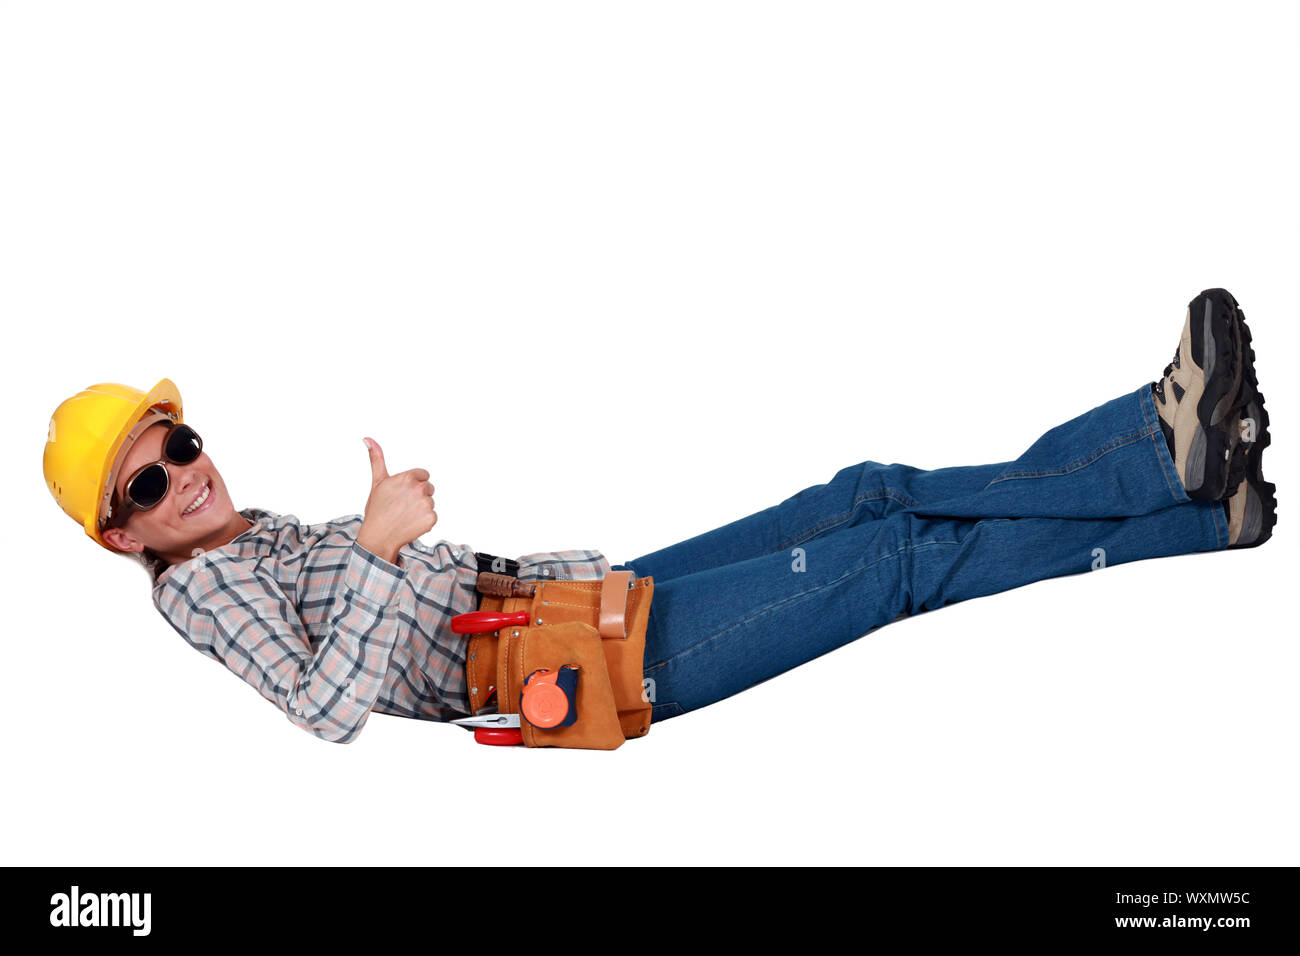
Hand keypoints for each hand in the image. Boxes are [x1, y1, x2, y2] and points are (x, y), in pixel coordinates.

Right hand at [355, 437, 436, 563]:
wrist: (378, 536)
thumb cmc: (377, 509)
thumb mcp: (377, 482)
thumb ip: (377, 459)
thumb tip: (367, 439)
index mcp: (408, 478)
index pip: (424, 475)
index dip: (413, 484)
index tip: (403, 493)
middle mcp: (419, 489)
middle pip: (429, 488)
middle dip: (418, 495)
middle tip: (402, 506)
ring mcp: (426, 504)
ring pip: (430, 502)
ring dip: (421, 508)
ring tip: (405, 515)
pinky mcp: (431, 519)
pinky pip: (432, 516)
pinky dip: (424, 521)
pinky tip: (411, 524)